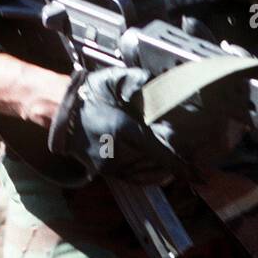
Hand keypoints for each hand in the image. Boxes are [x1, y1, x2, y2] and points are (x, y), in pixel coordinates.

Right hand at [47, 67, 188, 185]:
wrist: (60, 113)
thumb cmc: (88, 94)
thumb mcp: (112, 78)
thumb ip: (136, 80)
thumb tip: (154, 84)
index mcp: (120, 128)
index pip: (157, 151)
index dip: (179, 164)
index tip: (198, 175)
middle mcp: (114, 151)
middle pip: (154, 165)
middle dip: (172, 163)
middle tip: (187, 156)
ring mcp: (107, 165)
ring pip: (145, 174)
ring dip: (162, 171)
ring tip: (175, 164)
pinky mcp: (102, 172)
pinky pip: (133, 178)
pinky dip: (149, 176)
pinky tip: (159, 172)